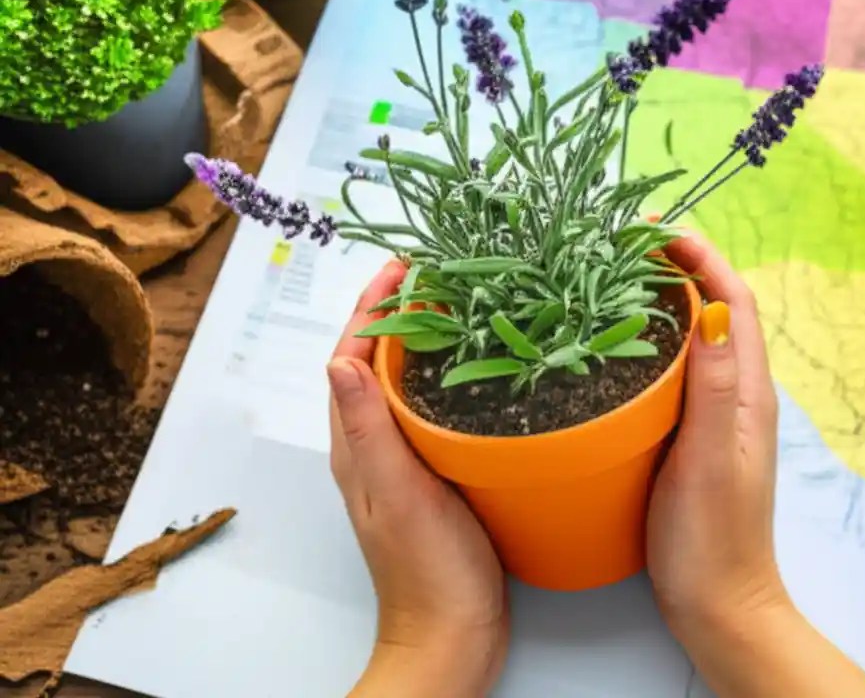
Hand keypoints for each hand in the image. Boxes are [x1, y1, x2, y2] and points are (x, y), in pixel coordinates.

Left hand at [328, 261, 508, 697]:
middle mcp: (376, 449)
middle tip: (436, 273)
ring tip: (461, 306)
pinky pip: (436, 413)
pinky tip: (484, 376)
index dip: (372, 307)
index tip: (401, 266)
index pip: (353, 357)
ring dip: (425, 342)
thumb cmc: (428, 574)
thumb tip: (341, 358)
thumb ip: (370, 430)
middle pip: (378, 363)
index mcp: (358, 447)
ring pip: (407, 386)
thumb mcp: (398, 495)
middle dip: (399, 312)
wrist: (453, 637)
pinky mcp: (438, 479)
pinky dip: (451, 380)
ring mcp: (406, 464)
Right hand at [649, 234, 864, 697]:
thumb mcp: (710, 458)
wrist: (718, 604)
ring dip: (662, 299)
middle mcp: (735, 394)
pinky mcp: (689, 437)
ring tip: (611, 276)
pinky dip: (648, 344)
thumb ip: (711, 386)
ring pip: (692, 338)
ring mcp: (713, 416)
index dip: (701, 255)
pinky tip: (612, 348)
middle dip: (678, 265)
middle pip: (714, 309)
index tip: (655, 227)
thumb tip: (710, 305)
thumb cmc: (713, 537)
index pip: (733, 300)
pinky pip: (672, 373)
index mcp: (747, 390)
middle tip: (623, 241)